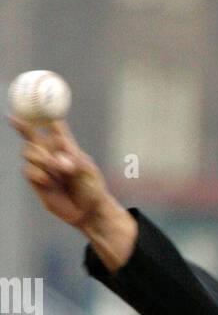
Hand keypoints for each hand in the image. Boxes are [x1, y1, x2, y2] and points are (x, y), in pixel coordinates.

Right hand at [8, 114, 111, 230]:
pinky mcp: (37, 182)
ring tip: (57, 171)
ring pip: (28, 152)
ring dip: (41, 159)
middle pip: (31, 136)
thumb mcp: (89, 171)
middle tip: (44, 148)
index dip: (40, 113)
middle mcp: (51, 153)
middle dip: (31, 134)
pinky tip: (49, 181)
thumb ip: (75, 161)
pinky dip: (38, 174)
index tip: (31, 103)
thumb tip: (60, 155)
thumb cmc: (92, 188)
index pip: (51, 126)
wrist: (89, 211)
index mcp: (65, 146)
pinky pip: (28, 171)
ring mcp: (43, 167)